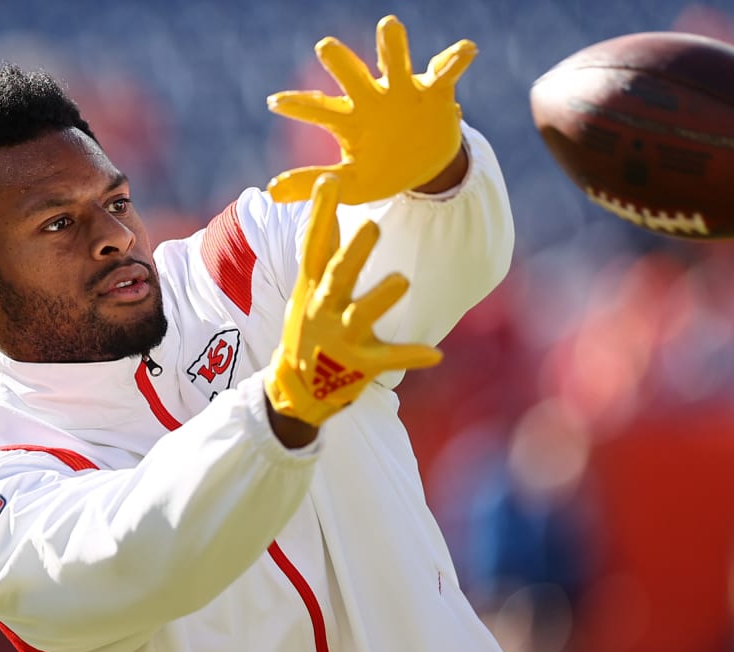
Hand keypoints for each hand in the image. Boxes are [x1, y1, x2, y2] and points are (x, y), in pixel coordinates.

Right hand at [265, 174, 442, 425]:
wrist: (297, 388)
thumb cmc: (308, 326)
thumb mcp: (307, 287)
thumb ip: (323, 246)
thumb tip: (326, 193)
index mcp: (313, 287)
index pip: (315, 244)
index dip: (321, 213)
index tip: (330, 181)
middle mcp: (323, 308)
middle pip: (338, 276)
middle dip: (353, 253)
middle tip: (371, 226)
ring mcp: (341, 337)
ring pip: (362, 314)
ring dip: (380, 298)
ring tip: (402, 280)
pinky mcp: (360, 364)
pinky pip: (389, 358)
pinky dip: (411, 356)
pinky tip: (435, 354)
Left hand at [266, 15, 476, 204]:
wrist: (427, 165)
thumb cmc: (383, 170)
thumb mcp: (350, 184)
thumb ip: (313, 184)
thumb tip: (269, 192)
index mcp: (350, 119)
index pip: (319, 110)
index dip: (299, 106)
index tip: (274, 103)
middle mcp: (373, 97)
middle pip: (353, 76)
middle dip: (341, 62)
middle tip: (325, 48)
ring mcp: (404, 90)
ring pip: (396, 62)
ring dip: (393, 45)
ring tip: (389, 25)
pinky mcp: (435, 92)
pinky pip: (446, 73)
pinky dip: (455, 60)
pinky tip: (466, 50)